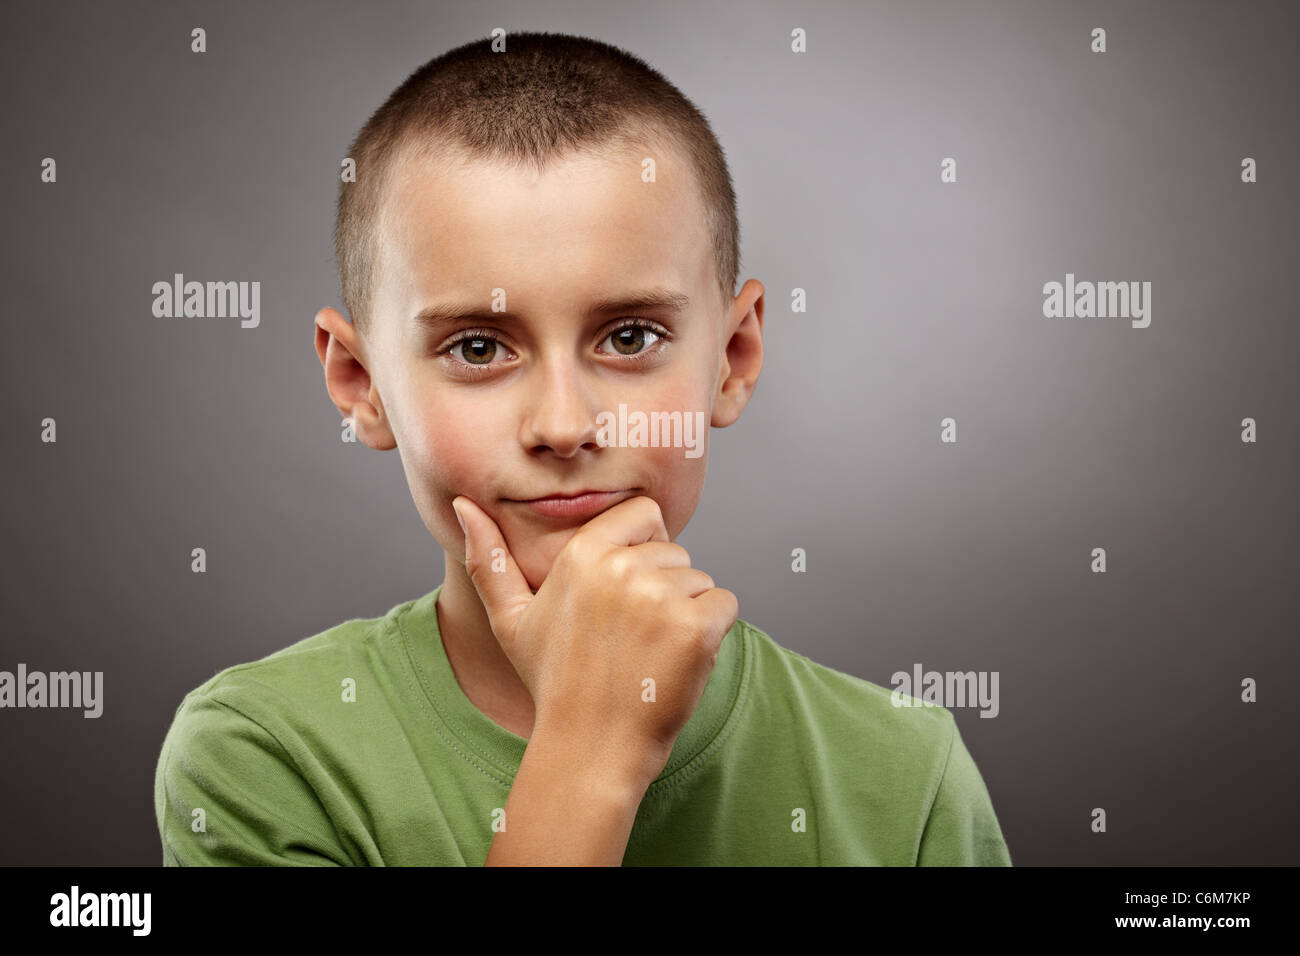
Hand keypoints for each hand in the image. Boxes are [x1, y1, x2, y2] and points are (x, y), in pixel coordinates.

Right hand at [452, 494, 738, 787]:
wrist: (590, 749)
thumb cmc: (554, 684)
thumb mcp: (511, 620)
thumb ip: (489, 559)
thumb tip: (461, 504)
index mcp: (581, 554)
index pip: (645, 514)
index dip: (643, 549)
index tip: (625, 595)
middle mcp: (621, 567)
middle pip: (674, 552)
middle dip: (664, 589)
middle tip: (631, 639)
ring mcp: (660, 596)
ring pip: (700, 580)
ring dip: (687, 613)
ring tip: (649, 653)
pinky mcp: (695, 627)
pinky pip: (725, 605)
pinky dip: (713, 632)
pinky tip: (677, 661)